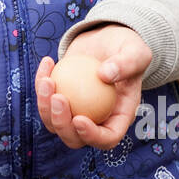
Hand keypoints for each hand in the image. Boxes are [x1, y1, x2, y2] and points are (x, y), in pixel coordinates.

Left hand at [34, 24, 151, 150]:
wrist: (108, 40)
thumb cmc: (127, 48)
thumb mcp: (136, 52)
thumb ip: (126, 63)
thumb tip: (104, 75)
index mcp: (119, 117)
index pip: (107, 138)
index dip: (91, 136)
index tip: (79, 119)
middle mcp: (97, 120)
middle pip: (75, 138)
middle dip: (61, 124)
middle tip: (58, 98)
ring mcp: (76, 111)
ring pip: (54, 123)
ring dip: (45, 107)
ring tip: (47, 81)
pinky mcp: (61, 99)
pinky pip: (46, 99)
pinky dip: (42, 84)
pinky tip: (47, 62)